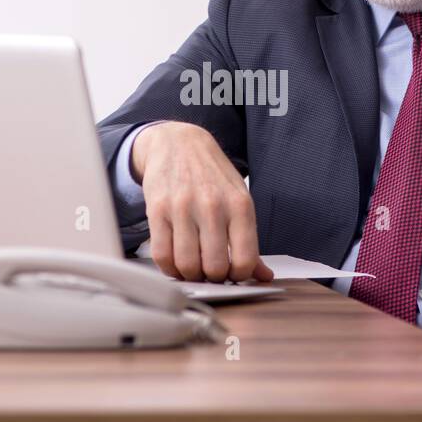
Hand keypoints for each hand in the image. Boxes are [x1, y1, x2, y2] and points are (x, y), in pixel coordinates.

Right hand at [130, 121, 273, 282]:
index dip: (238, 276)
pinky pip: (162, 255)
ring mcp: (183, 208)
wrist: (179, 143)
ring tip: (192, 267)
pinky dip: (169, 267)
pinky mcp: (157, 210)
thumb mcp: (239, 201)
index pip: (245, 260)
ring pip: (187, 264)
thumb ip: (250, 241)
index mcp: (240, 206)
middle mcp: (213, 206)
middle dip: (213, 278)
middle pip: (214, 267)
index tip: (232, 274)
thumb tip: (264, 275)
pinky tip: (175, 261)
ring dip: (190, 274)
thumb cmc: (212, 176)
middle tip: (209, 271)